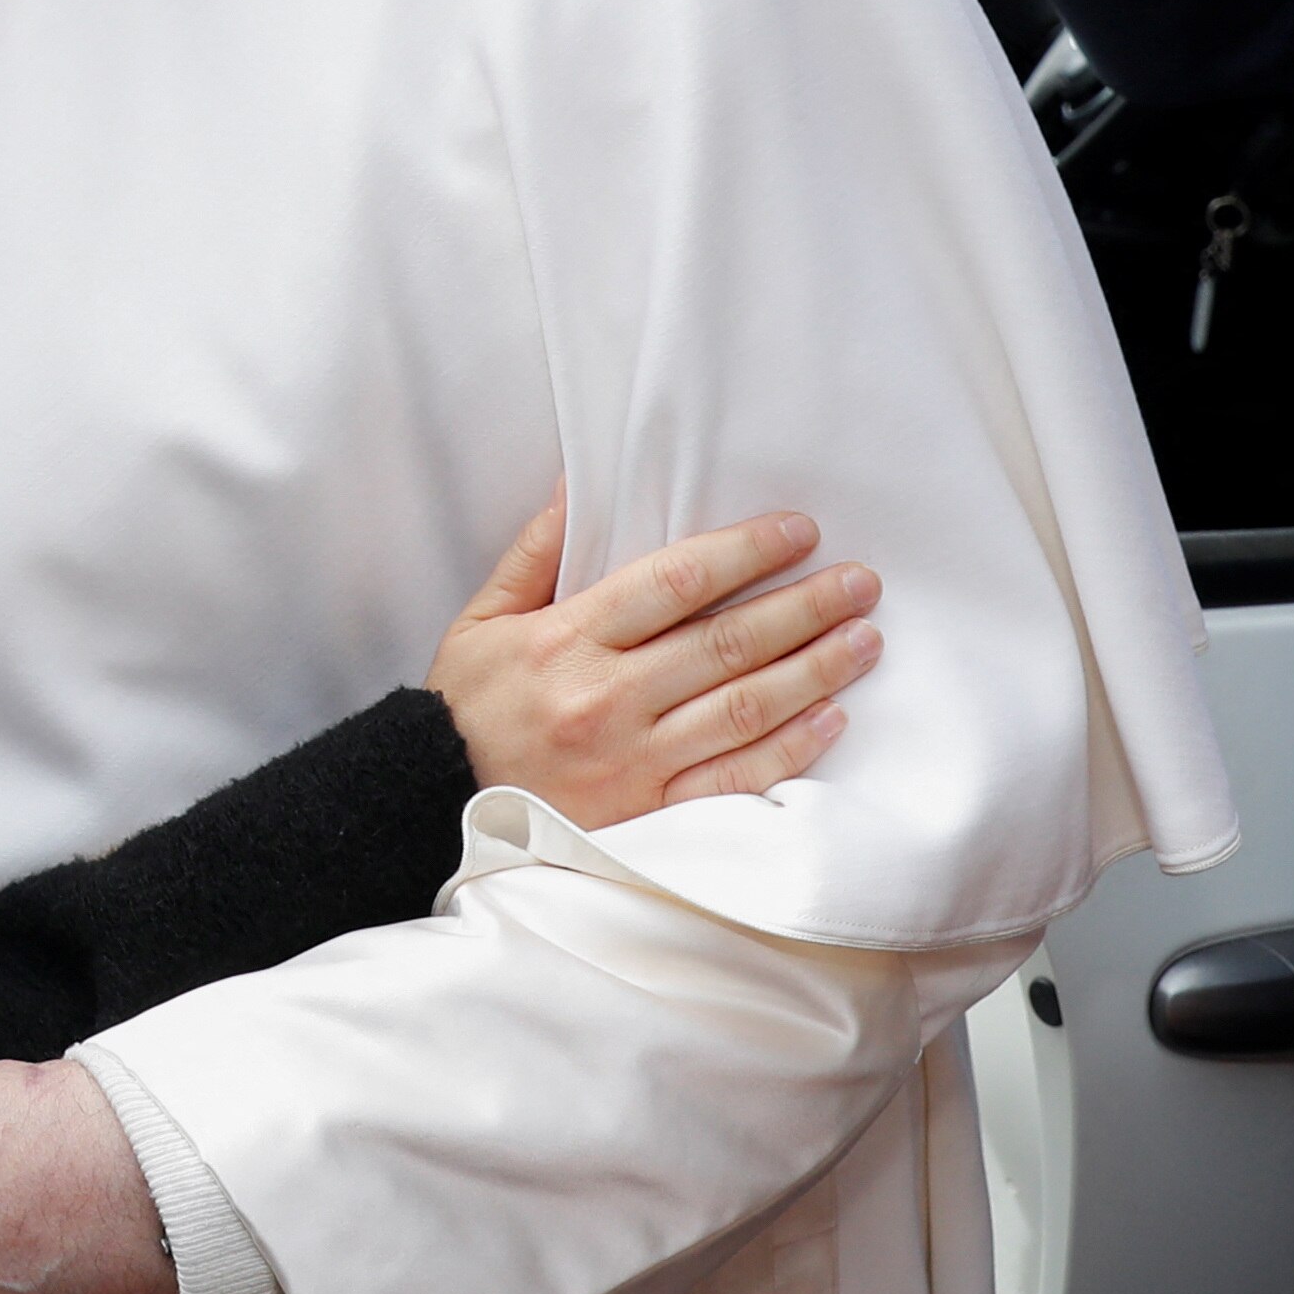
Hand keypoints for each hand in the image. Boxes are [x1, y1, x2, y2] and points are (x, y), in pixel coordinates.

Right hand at [435, 503, 879, 822]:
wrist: (429, 806)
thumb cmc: (462, 708)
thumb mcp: (482, 618)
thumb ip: (537, 551)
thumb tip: (575, 480)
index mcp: (568, 642)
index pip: (674, 583)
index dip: (744, 553)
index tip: (798, 532)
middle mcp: (608, 699)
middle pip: (726, 644)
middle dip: (804, 607)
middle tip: (861, 583)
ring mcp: (634, 762)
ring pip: (743, 708)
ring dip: (814, 670)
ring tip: (864, 639)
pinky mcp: (648, 813)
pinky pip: (733, 779)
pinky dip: (787, 749)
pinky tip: (829, 718)